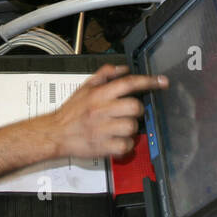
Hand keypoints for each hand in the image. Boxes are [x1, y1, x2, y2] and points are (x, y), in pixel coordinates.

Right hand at [47, 64, 167, 158]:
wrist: (55, 133)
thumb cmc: (71, 112)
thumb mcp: (84, 87)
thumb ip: (104, 75)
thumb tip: (123, 69)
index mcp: (98, 95)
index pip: (128, 83)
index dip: (148, 81)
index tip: (162, 82)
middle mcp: (101, 110)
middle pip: (134, 107)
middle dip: (137, 110)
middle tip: (130, 113)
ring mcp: (103, 130)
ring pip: (132, 127)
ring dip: (130, 129)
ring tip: (119, 128)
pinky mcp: (103, 147)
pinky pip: (126, 145)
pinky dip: (125, 145)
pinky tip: (117, 141)